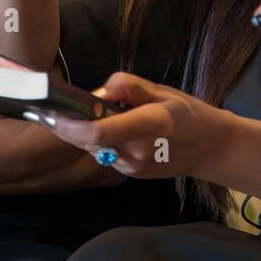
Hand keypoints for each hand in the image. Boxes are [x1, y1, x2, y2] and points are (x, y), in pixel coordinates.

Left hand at [48, 72, 233, 178]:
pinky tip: (104, 127)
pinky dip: (98, 141)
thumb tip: (99, 90)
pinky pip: (104, 155)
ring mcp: (133, 168)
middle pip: (89, 142)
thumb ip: (129, 86)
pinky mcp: (131, 174)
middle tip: (50, 108)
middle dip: (68, 126)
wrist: (210, 148)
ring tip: (78, 114)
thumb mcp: (162, 91)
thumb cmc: (187, 114)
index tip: (50, 112)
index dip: (70, 125)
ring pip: (94, 149)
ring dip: (83, 133)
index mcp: (147, 126)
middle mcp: (136, 152)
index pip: (98, 133)